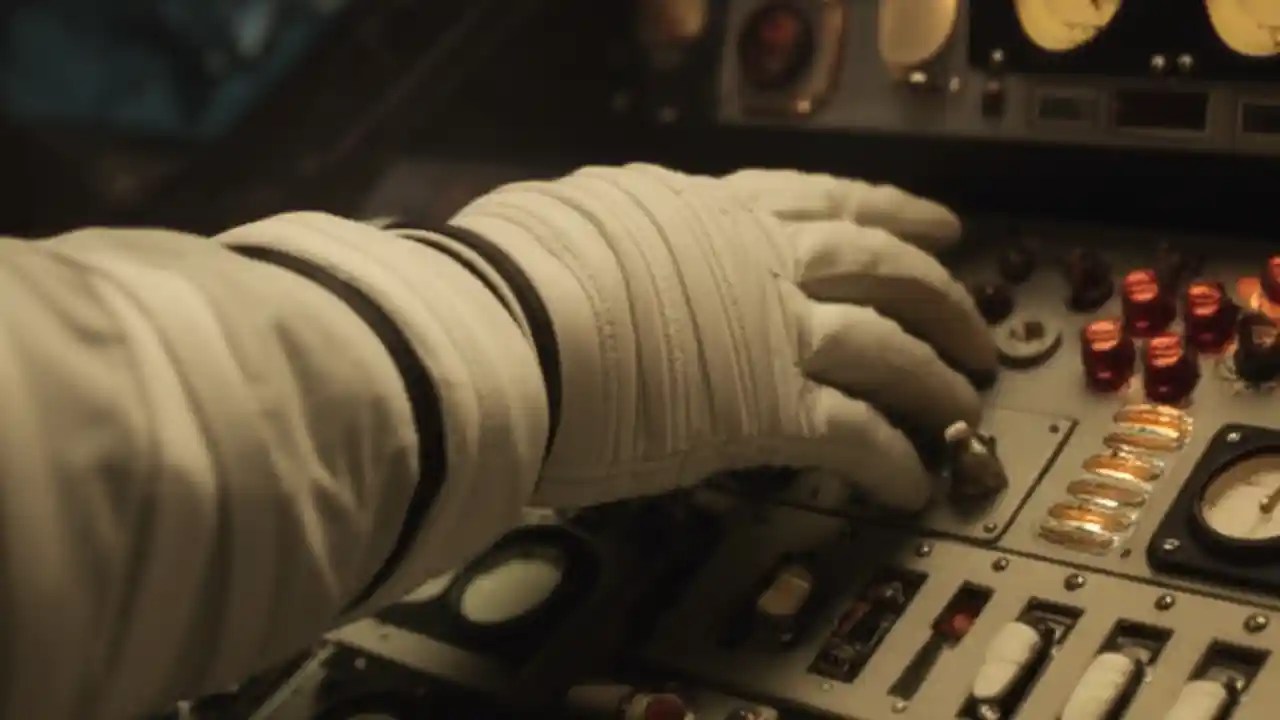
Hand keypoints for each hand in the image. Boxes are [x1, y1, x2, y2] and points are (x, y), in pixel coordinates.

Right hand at [451, 165, 996, 510]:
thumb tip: (612, 232)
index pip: (826, 201)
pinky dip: (894, 459)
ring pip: (890, 348)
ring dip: (936, 378)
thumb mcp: (574, 217)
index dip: (891, 210)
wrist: (512, 326)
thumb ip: (622, 228)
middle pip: (885, 268)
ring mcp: (775, 334)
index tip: (934, 223)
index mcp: (714, 212)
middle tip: (972, 323)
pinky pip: (858, 435)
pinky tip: (911, 485)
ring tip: (963, 403)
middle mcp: (762, 263)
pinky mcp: (773, 410)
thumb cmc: (514, 275)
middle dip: (940, 295)